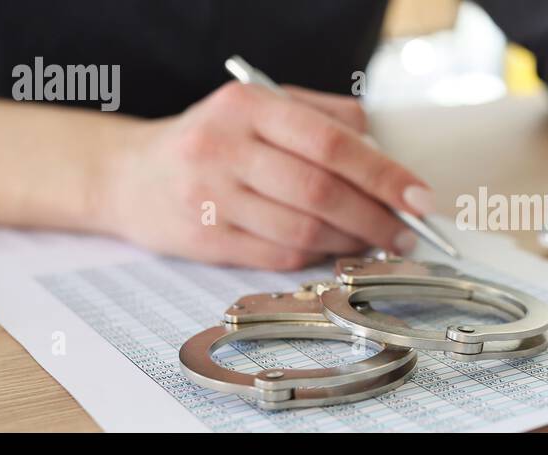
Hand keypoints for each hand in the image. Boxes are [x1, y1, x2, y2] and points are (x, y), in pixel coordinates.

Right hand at [97, 81, 434, 269]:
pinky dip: (318, 254)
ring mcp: (211, 197)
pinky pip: (279, 254)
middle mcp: (224, 148)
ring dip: (351, 240)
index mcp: (247, 106)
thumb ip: (322, 117)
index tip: (418, 197)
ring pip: (303, 229)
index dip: (382, 173)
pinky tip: (333, 248)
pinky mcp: (205, 240)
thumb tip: (383, 152)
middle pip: (320, 190)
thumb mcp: (260, 107)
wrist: (129, 175)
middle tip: (407, 232)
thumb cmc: (214, 139)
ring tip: (376, 240)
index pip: (330, 142)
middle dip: (375, 216)